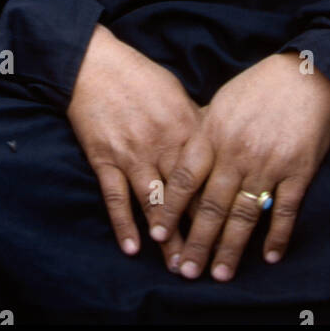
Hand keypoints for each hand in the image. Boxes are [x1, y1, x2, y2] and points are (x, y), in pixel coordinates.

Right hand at [66, 24, 201, 267]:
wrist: (95, 65)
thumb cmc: (140, 76)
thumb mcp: (177, 93)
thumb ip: (196, 123)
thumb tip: (217, 146)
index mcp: (185, 126)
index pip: (209, 174)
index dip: (222, 204)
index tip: (234, 230)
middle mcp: (162, 144)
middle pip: (185, 196)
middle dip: (197, 231)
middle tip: (208, 261)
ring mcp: (132, 154)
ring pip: (153, 203)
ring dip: (165, 237)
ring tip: (176, 266)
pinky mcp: (105, 159)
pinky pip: (116, 197)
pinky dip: (123, 224)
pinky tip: (133, 248)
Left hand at [148, 52, 329, 280]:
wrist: (306, 77)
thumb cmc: (258, 87)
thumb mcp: (221, 102)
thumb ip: (201, 132)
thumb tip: (179, 158)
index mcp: (213, 133)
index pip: (185, 179)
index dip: (170, 209)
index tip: (159, 236)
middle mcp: (236, 153)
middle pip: (211, 206)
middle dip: (197, 242)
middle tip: (186, 272)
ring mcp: (268, 164)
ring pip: (244, 214)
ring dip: (231, 248)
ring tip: (220, 274)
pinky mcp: (298, 171)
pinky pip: (285, 211)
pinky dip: (277, 236)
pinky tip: (270, 256)